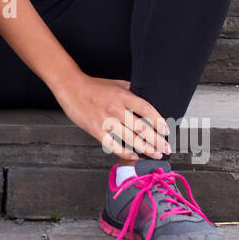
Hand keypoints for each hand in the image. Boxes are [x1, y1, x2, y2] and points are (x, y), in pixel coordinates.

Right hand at [52, 73, 170, 162]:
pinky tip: (134, 155)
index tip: (167, 131)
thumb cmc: (95, 86)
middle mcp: (116, 108)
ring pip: (130, 139)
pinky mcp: (95, 130)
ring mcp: (105, 120)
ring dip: (146, 149)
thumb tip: (149, 102)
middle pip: (141, 128)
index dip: (159, 122)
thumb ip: (133, 92)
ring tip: (156, 154)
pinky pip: (114, 145)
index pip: (146, 110)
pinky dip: (126, 152)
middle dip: (157, 140)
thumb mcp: (117, 84)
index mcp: (123, 95)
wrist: (71, 87)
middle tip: (166, 148)